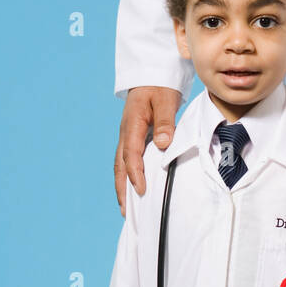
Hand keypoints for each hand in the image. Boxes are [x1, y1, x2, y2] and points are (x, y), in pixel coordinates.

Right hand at [115, 86, 181, 214]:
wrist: (152, 75)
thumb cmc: (160, 87)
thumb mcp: (165, 100)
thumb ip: (165, 122)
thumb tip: (163, 143)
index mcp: (132, 124)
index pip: (131, 154)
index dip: (135, 174)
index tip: (141, 191)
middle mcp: (126, 133)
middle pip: (120, 165)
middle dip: (122, 189)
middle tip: (127, 211)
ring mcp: (128, 136)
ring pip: (121, 164)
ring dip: (123, 185)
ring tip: (127, 207)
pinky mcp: (134, 137)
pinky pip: (128, 160)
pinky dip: (128, 176)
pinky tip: (134, 189)